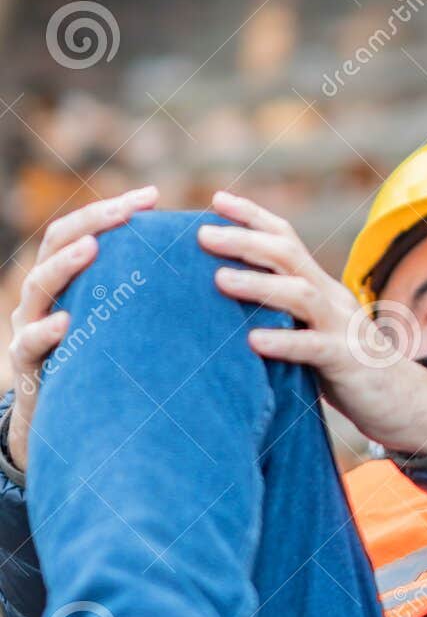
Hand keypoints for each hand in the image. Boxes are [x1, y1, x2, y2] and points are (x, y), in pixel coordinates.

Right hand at [6, 187, 158, 472]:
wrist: (69, 420)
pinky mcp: (28, 365)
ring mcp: (30, 327)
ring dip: (64, 265)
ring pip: (37, 286)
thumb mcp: (122, 319)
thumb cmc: (107, 359)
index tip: (152, 196)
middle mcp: (44, 295)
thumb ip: (144, 290)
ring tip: (92, 249)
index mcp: (68, 276)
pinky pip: (28, 343)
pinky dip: (44, 331)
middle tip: (125, 211)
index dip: (112, 209)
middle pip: (57, 243)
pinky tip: (65, 323)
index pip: (84, 229)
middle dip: (91, 222)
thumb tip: (207, 258)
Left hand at [199, 192, 426, 456]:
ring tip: (219, 280)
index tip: (217, 199)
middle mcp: (331, 298)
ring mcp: (342, 327)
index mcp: (321, 287)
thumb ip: (281, 317)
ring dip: (258, 284)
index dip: (253, 216)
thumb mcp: (313, 332)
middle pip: (288, 255)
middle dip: (245, 240)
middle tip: (202, 234)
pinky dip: (284, 342)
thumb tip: (225, 307)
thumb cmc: (346, 369)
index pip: (287, 239)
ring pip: (300, 294)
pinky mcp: (348, 361)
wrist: (404, 402)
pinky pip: (314, 347)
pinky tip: (254, 341)